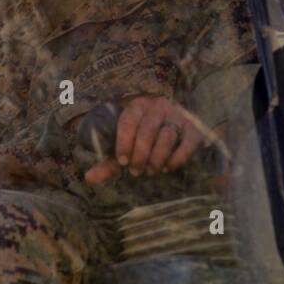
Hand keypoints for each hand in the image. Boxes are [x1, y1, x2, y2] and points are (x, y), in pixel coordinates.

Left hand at [84, 95, 208, 185]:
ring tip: (151, 170)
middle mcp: (159, 107)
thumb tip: (89, 178)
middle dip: (140, 154)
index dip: (124, 142)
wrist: (177, 128)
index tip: (123, 161)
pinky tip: (167, 168)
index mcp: (138, 106)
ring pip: (166, 137)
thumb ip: (109, 163)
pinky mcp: (194, 129)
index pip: (128, 120)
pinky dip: (176, 159)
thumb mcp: (126, 147)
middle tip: (137, 171)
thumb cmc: (145, 139)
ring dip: (157, 158)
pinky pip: (186, 144)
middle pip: (147, 130)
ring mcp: (178, 116)